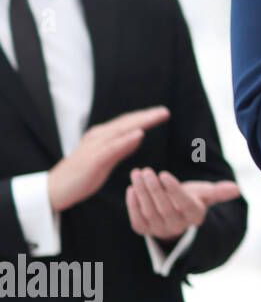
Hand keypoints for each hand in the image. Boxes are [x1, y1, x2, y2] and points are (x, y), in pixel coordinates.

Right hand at [47, 106, 170, 212]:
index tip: (161, 113)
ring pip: (121, 130)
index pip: (126, 123)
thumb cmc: (81, 176)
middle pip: (126, 122)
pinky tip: (139, 134)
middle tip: (165, 111)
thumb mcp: (106, 160)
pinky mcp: (93, 159)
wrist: (55, 190)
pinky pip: (112, 147)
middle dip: (146, 116)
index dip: (144, 117)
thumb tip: (139, 135)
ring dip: (141, 122)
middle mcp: (98, 137)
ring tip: (157, 116)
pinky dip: (126, 139)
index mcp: (101, 136)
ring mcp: (95, 146)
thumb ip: (122, 148)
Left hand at [125, 169, 240, 240]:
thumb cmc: (192, 198)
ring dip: (141, 192)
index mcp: (194, 216)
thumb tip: (236, 189)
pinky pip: (136, 219)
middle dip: (154, 188)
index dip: (174, 190)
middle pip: (164, 208)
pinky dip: (132, 204)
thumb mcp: (204, 193)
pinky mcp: (144, 230)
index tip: (164, 174)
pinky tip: (131, 188)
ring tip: (137, 174)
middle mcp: (177, 227)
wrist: (175, 216)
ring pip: (149, 212)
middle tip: (147, 171)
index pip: (184, 204)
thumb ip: (219, 191)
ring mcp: (159, 230)